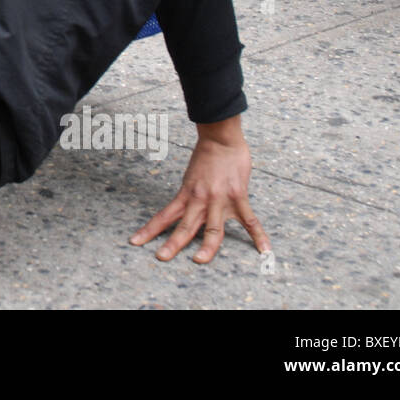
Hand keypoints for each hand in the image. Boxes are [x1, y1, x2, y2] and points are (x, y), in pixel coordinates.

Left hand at [130, 115, 270, 262]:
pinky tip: (264, 252)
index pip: (163, 216)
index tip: (135, 242)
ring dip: (206, 246)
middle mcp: (200, 200)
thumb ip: (191, 197)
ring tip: (199, 261)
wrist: (221, 138)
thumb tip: (188, 211)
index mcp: (186, 195)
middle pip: (184, 226)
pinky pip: (250, 221)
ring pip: (212, 229)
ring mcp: (219, 200)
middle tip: (161, 257)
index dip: (149, 230)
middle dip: (173, 243)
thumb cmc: (206, 157)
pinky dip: (258, 237)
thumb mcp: (191, 179)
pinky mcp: (238, 197)